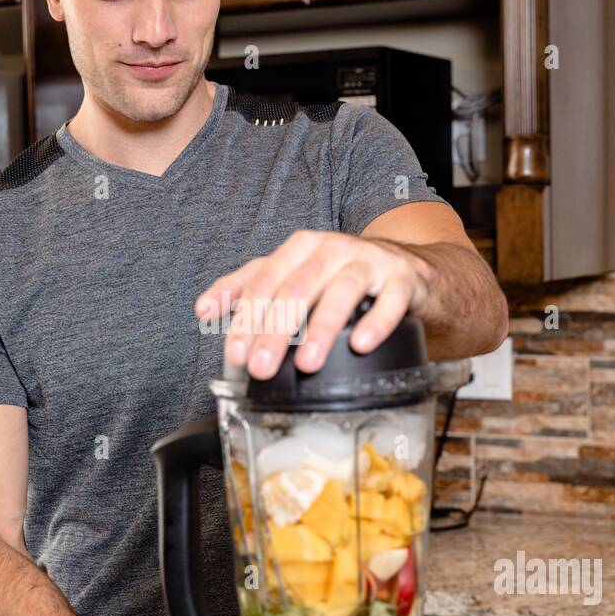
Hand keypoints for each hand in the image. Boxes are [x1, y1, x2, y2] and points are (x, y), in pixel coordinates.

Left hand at [194, 230, 429, 378]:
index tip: (234, 353)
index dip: (246, 318)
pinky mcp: (403, 278)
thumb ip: (247, 288)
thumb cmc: (343, 275)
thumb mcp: (293, 275)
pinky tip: (361, 345)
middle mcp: (332, 250)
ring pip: (341, 292)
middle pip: (298, 288)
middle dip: (276, 331)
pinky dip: (376, 322)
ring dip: (322, 329)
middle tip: (262, 367)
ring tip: (308, 364)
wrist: (410, 271)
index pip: (264, 282)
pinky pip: (391, 300)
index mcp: (300, 248)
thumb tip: (204, 310)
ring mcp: (369, 262)